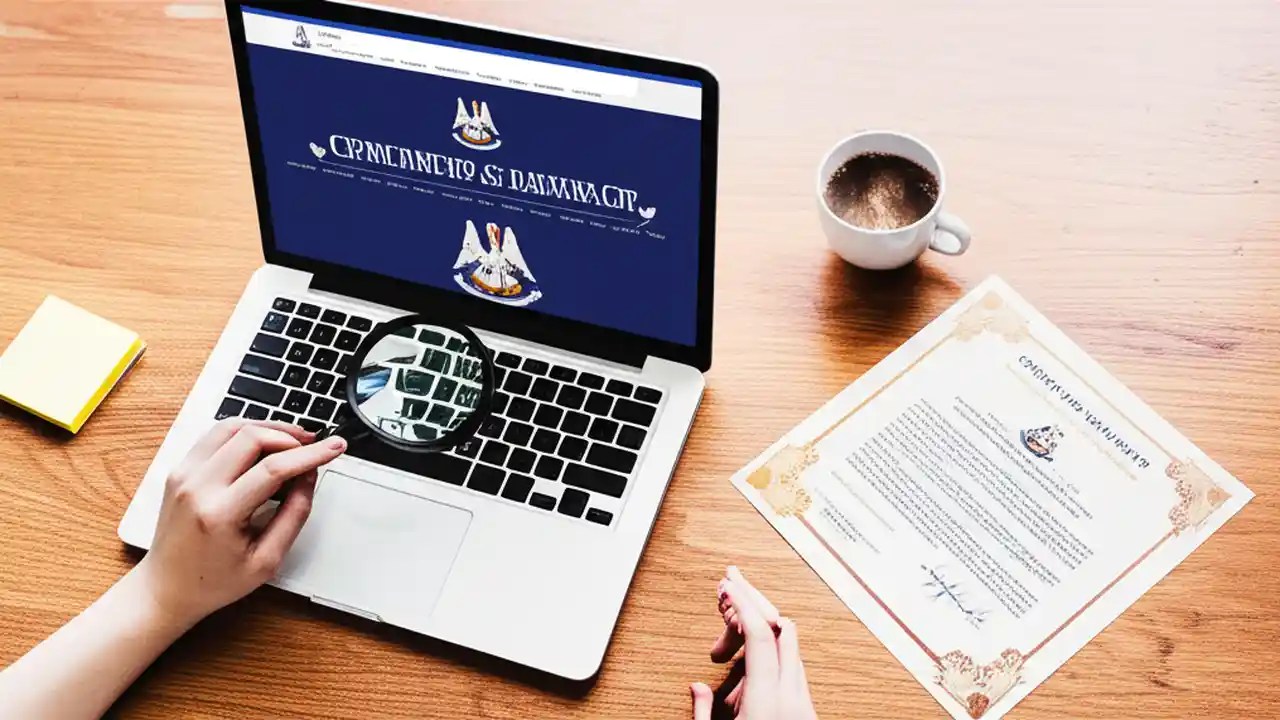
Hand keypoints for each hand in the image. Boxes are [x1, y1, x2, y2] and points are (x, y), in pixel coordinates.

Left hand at [136, 419, 346, 626]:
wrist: (166, 589)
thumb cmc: (213, 582)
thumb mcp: (267, 560)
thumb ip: (294, 514)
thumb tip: (308, 476)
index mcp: (219, 514)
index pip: (273, 468)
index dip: (311, 454)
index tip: (334, 446)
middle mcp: (196, 487)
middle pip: (251, 437)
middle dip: (290, 435)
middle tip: (313, 445)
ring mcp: (183, 475)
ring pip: (230, 426)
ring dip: (267, 428)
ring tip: (291, 440)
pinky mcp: (179, 471)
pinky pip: (214, 435)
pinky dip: (243, 432)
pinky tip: (262, 443)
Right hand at [691, 566, 817, 719]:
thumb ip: (703, 711)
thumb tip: (697, 687)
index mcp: (767, 702)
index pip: (760, 636)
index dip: (744, 604)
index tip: (730, 585)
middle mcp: (792, 699)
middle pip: (783, 631)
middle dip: (758, 602)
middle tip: (737, 584)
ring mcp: (805, 707)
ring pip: (793, 650)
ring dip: (769, 628)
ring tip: (742, 613)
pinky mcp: (810, 716)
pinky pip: (797, 671)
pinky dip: (778, 652)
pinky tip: (759, 650)